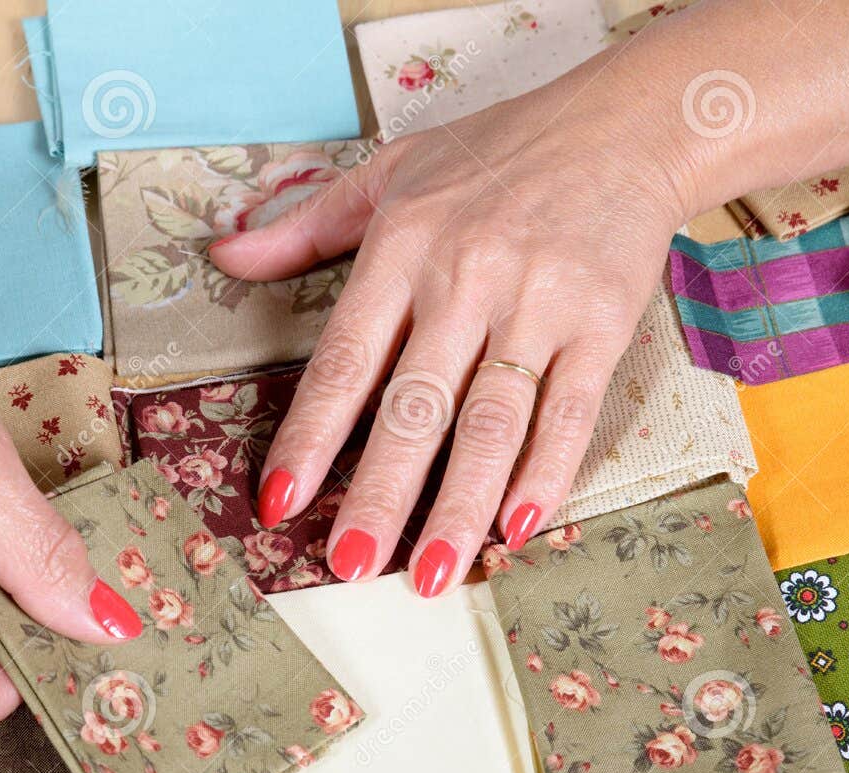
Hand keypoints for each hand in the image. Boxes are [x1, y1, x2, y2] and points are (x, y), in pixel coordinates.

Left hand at [209, 82, 692, 595]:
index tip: (280, 501)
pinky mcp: (602, 325)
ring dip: (458, 505)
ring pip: (490, 422)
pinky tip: (517, 528)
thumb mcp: (390, 171)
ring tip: (428, 573)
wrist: (622, 124)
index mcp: (403, 247)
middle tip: (349, 563)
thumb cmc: (496, 153)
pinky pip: (570, 412)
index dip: (310, 436)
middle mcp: (467, 278)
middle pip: (415, 406)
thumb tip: (226, 256)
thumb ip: (305, 224)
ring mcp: (538, 304)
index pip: (345, 359)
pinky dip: (545, 474)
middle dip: (379, 494)